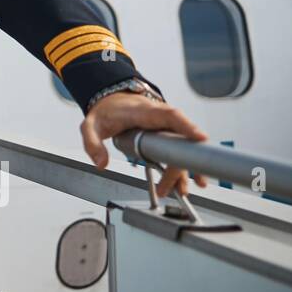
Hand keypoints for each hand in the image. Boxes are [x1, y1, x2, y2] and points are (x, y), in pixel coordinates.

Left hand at [80, 91, 208, 198]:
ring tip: (182, 190)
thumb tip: (101, 164)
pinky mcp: (167, 133)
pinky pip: (180, 149)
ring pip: (182, 146)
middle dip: (181, 164)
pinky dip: (185, 165)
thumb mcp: (90, 125)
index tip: (200, 139)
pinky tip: (191, 181)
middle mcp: (160, 117)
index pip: (169, 115)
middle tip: (177, 187)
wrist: (112, 101)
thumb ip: (92, 143)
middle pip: (179, 139)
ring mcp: (165, 126)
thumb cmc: (106, 112)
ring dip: (184, 169)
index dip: (186, 125)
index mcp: (143, 111)